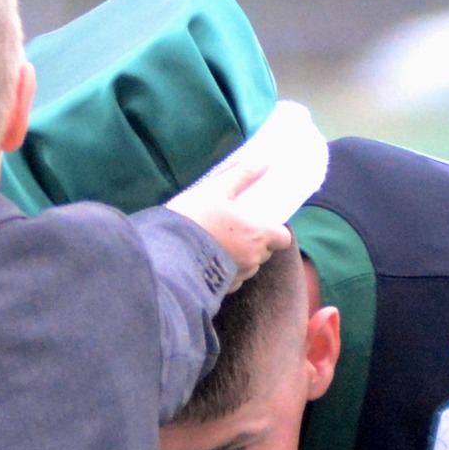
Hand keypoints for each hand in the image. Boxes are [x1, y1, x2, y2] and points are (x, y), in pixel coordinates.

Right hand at [166, 155, 294, 290]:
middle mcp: (253, 258)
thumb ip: (242, 176)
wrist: (165, 251)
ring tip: (218, 245)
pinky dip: (226, 271)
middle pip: (265, 252)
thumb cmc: (194, 216)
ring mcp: (238, 276)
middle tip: (234, 230)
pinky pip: (232, 279)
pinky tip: (208, 260)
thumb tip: (264, 160)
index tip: (259, 223)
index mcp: (258, 234)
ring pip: (248, 266)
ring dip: (240, 257)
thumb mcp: (215, 190)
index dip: (274, 231)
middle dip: (255, 242)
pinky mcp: (222, 289)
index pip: (283, 238)